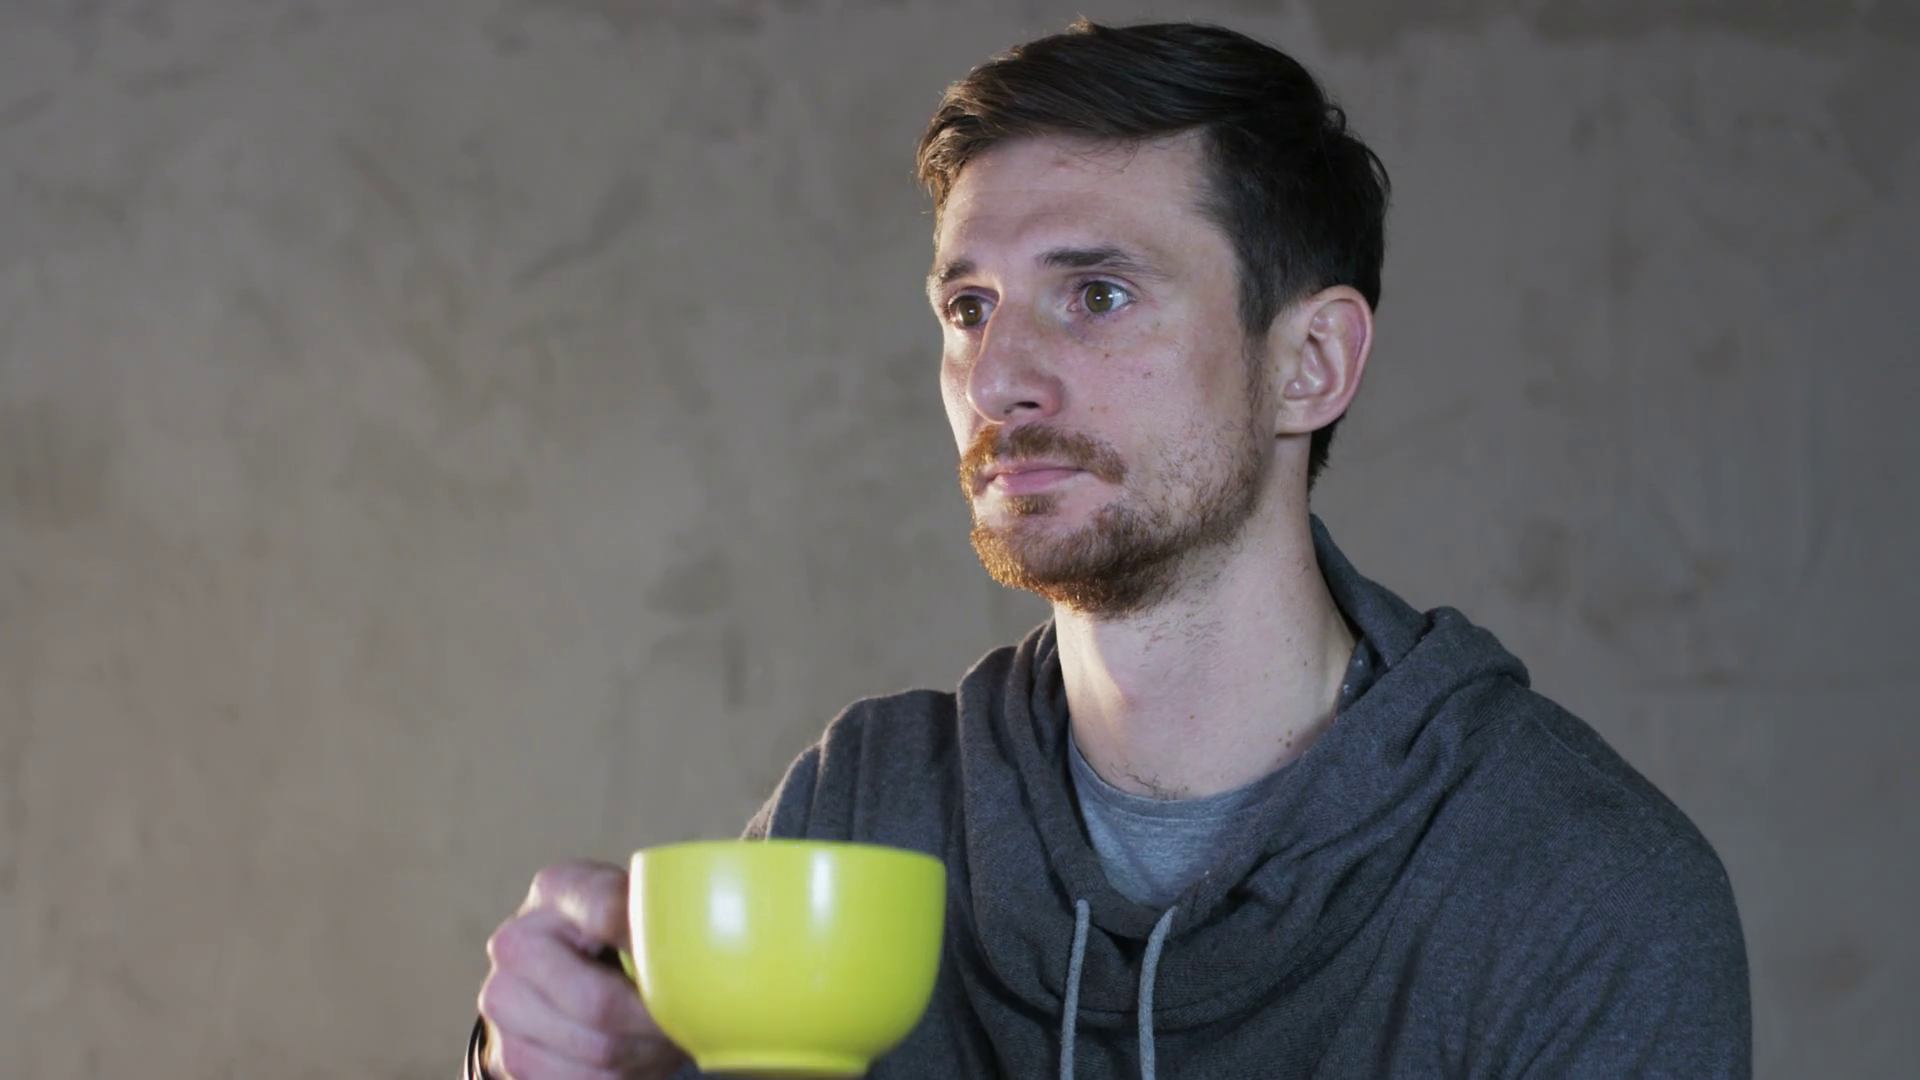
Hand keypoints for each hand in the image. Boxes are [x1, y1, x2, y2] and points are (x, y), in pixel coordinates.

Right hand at [479, 860, 687, 1078]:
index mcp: (555, 889)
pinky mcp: (510, 1054)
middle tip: (690, 1022)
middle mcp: (514, 944)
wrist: (559, 970)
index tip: (689, 962)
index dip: (653, 943)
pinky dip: (622, 1076)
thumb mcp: (636, 900)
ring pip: (597, 1051)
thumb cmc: (615, 929)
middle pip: (599, 1003)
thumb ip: (661, 904)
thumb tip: (712, 933)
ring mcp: (503, 1002)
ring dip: (646, 1055)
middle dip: (655, 1022)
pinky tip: (638, 1057)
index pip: (608, 911)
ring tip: (668, 1038)